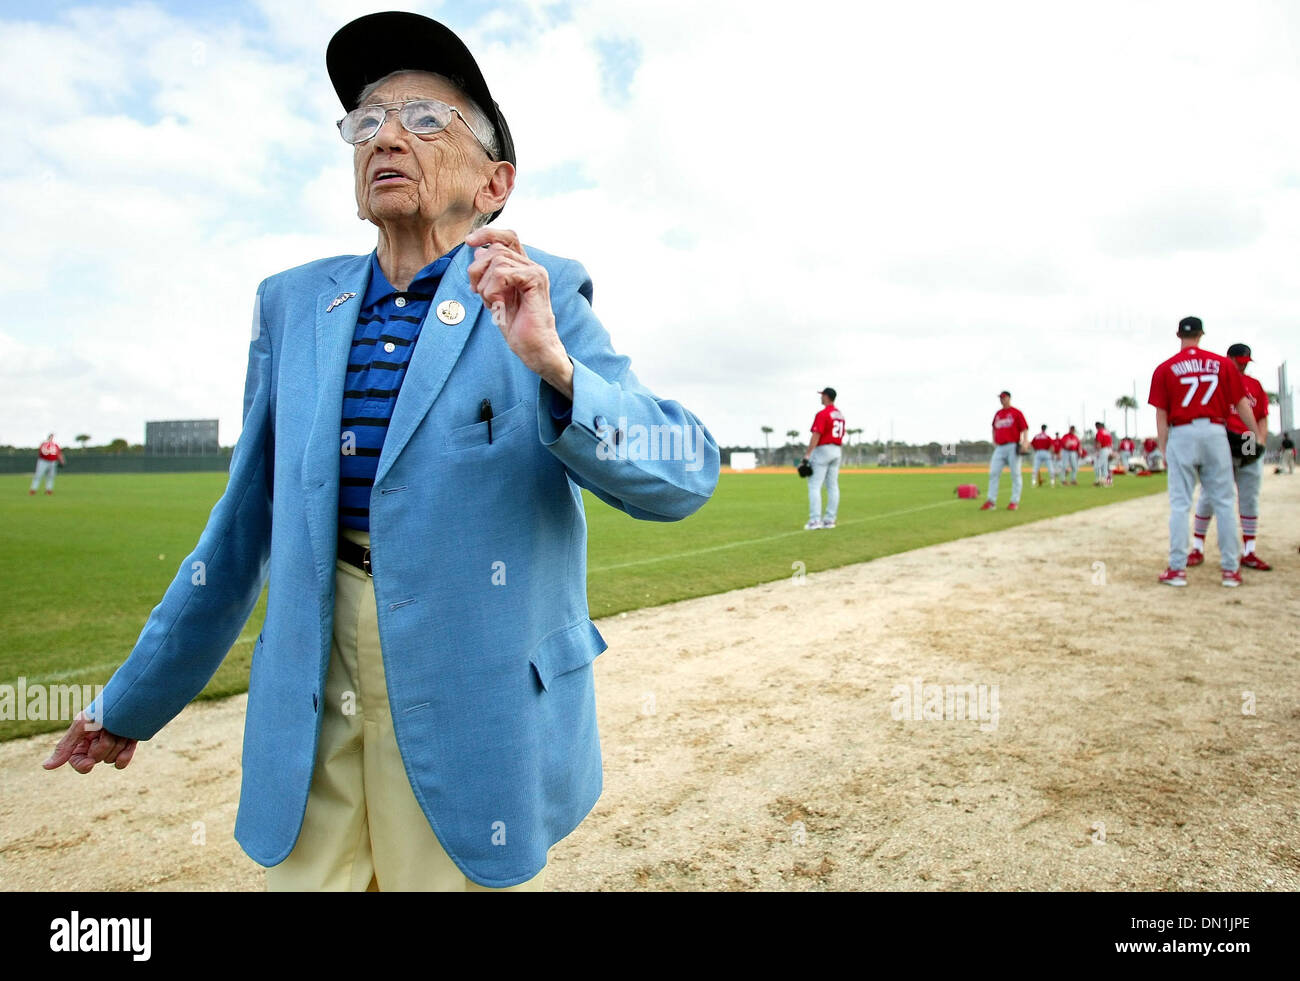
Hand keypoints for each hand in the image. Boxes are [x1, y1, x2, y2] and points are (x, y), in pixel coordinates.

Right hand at [43, 711, 137, 773]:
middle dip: (104, 745)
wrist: (129, 697)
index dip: (83, 764)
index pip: (78, 762)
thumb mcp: (81, 725)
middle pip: (98, 759)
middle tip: (108, 729)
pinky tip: (128, 743)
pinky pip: (121, 762)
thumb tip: (45, 767)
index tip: (89, 763)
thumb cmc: (102, 708)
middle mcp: (95, 745)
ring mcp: (111, 746)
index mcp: (81, 741)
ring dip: (117, 743)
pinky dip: (125, 756)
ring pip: (111, 759)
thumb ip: (65, 747)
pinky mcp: (126, 746)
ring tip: (119, 728)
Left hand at [466, 228, 572, 399]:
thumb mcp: (494, 296)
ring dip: (485, 284)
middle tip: (476, 292)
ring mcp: (536, 272)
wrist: (534, 348)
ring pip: (497, 261)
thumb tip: (479, 249)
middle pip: (496, 249)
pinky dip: (493, 289)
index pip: (506, 237)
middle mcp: (531, 266)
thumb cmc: (518, 327)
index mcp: (523, 267)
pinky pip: (503, 273)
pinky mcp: (536, 280)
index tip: (469, 242)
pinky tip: (497, 304)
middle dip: (477, 270)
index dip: (487, 233)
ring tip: (491, 303)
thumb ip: (488, 274)